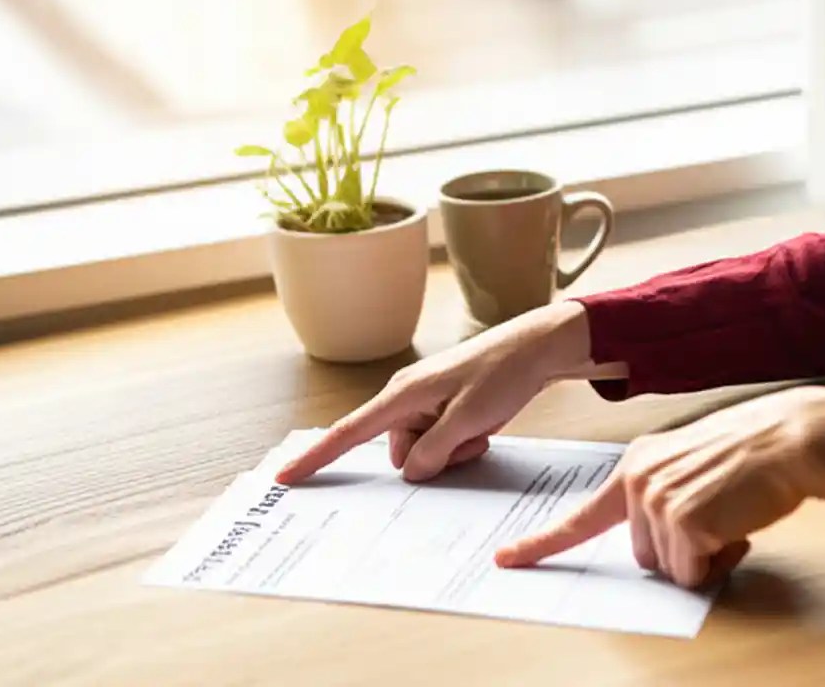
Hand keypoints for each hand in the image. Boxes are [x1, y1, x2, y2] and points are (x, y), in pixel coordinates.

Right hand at [276, 302, 625, 483]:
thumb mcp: (470, 419)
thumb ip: (435, 451)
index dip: (317, 457)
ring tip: (480, 429)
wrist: (538, 348)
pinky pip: (442, 443)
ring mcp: (426, 403)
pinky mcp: (445, 408)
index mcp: (403, 394)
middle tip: (470, 438)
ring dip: (452, 453)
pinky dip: (461, 444)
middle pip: (400, 454)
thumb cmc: (504, 374)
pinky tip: (484, 428)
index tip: (286, 476)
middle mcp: (407, 397)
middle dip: (432, 459)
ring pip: (423, 454)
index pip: (349, 431)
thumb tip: (412, 472)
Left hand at [494, 387, 824, 587]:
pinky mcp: (683, 521)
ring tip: (729, 518)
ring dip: (700, 557)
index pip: (581, 514)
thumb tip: (659, 545)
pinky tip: (736, 526)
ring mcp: (656, 500)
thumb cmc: (751, 453)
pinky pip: (691, 573)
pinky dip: (717, 562)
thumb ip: (660, 497)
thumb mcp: (689, 465)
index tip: (508, 558)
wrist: (789, 437)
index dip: (543, 542)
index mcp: (635, 464)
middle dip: (678, 551)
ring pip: (666, 567)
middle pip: (640, 553)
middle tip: (716, 520)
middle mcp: (637, 480)